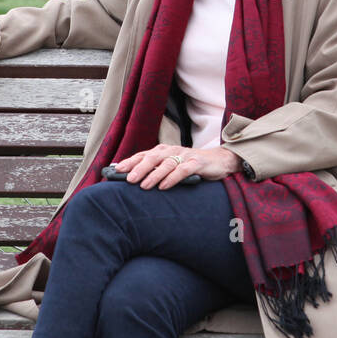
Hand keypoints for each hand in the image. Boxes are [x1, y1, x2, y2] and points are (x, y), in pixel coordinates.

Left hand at [113, 145, 242, 189]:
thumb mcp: (172, 167)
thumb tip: (132, 179)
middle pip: (153, 157)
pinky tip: (164, 186)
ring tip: (144, 186)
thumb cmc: (191, 166)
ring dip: (154, 175)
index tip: (116, 170)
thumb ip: (156, 170)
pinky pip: (183, 170)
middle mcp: (172, 150)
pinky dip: (172, 178)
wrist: (219, 162)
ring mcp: (185, 156)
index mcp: (164, 150)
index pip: (143, 155)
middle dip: (139, 168)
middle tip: (128, 179)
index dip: (130, 161)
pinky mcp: (197, 163)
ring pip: (166, 163)